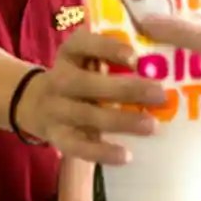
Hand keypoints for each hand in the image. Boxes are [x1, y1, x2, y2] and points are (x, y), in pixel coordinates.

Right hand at [17, 26, 167, 164]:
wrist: (35, 104)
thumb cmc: (80, 75)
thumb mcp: (88, 57)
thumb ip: (115, 53)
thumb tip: (165, 48)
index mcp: (69, 53)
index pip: (83, 44)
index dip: (108, 49)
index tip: (135, 57)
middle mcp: (58, 80)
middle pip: (88, 84)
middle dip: (126, 89)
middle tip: (159, 94)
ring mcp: (55, 110)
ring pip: (87, 115)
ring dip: (121, 121)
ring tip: (152, 126)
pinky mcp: (58, 138)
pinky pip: (78, 147)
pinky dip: (102, 152)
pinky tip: (126, 155)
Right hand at [140, 0, 200, 152]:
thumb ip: (182, 32)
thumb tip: (148, 20)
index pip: (197, 9)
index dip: (171, 14)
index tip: (143, 23)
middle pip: (198, 55)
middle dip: (173, 67)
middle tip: (142, 76)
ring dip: (189, 103)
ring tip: (158, 113)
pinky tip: (193, 148)